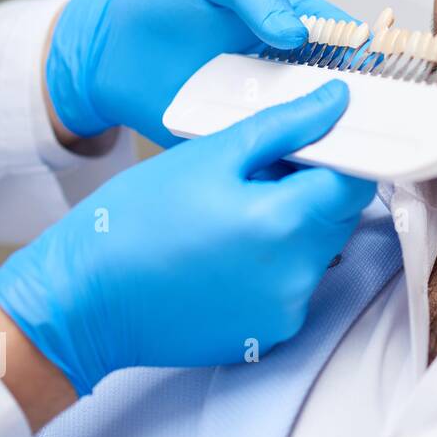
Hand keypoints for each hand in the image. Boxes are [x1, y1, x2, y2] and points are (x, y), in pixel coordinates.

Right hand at [0, 80, 375, 397]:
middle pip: (339, 216)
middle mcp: (297, 274)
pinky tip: (226, 255)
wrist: (81, 301)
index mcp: (285, 222)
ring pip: (318, 250)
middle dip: (311, 189)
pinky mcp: (271, 334)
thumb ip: (284, 126)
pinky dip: (275, 264)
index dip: (338, 156)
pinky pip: (294, 285)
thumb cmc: (132, 221)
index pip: (355, 180)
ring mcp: (286, 310)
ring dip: (293, 227)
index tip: (309, 145)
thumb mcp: (208, 154)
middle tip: (255, 176)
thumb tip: (338, 102)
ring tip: (232, 217)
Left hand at [45, 0, 353, 145]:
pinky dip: (292, 164)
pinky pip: (275, 153)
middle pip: (340, 90)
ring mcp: (267, 106)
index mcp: (293, 24)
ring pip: (314, 125)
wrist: (105, 52)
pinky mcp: (242, 138)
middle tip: (375, 120)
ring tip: (349, 152)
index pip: (345, 39)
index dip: (368, 54)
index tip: (382, 72)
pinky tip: (305, 172)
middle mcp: (288, 69)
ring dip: (332, 138)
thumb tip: (295, 33)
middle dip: (361, 104)